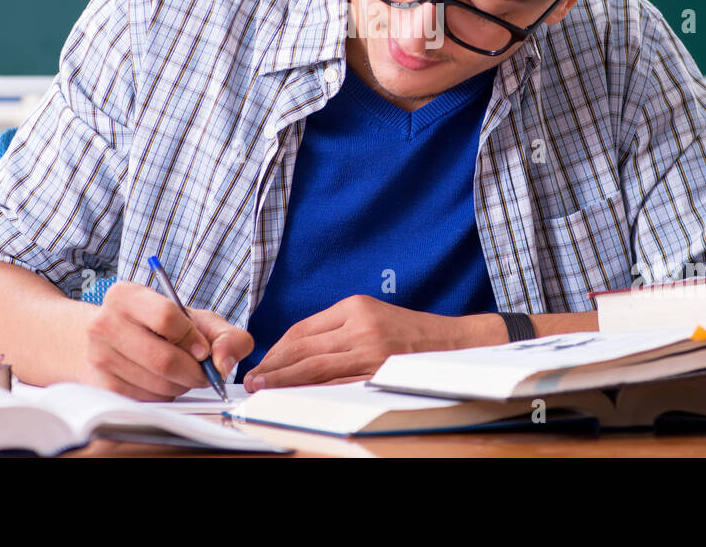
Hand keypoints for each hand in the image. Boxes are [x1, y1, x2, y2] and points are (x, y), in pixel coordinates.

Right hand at [76, 281, 252, 400]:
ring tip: (180, 373)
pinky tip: (161, 382)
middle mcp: (105, 323)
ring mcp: (98, 356)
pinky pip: (146, 401)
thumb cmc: (161, 328)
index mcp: (126, 295)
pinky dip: (164, 397)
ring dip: (180, 385)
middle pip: (163, 359)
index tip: (203, 349)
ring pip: (157, 384)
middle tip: (202, 372)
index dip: (193, 338)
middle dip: (193, 371)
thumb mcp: (197, 320)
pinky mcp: (101, 386)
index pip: (166, 317)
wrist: (114, 341)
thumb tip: (223, 363)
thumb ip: (225, 335)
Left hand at [241, 295, 467, 390]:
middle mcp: (360, 326)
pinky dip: (311, 392)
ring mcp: (370, 351)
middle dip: (274, 367)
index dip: (278, 349)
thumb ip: (338, 327)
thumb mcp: (372, 314)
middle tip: (251, 381)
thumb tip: (295, 350)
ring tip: (263, 390)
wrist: (453, 344)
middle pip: (304, 349)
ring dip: (284, 381)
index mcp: (355, 307)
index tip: (262, 363)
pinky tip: (296, 397)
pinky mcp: (378, 373)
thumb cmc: (410, 332)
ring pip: (315, 368)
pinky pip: (336, 385)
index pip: (303, 329)